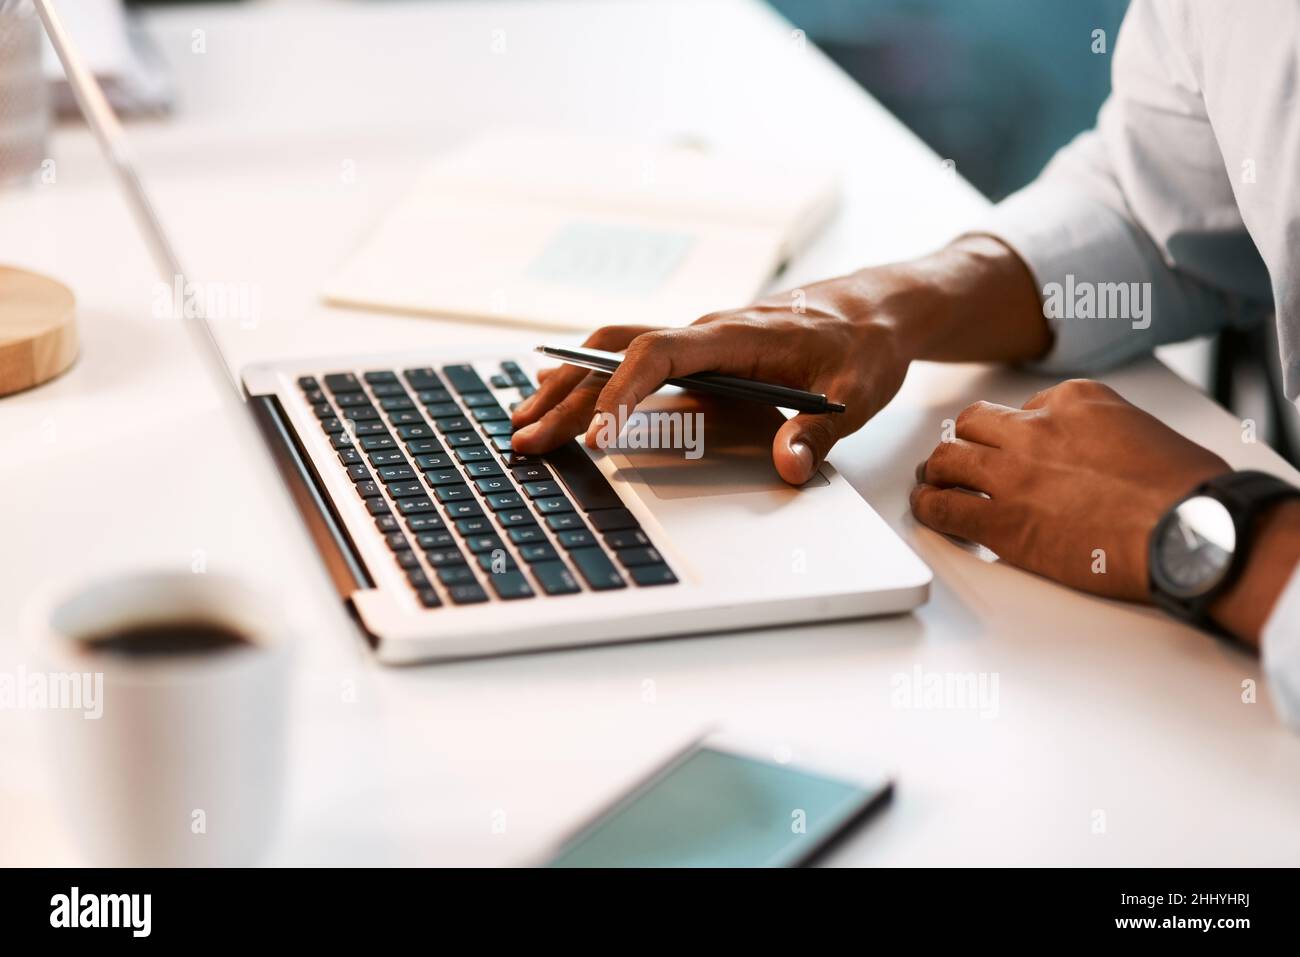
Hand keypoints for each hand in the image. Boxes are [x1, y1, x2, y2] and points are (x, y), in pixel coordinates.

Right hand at [510, 273, 916, 484]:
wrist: (876, 309)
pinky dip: (590, 377)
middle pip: (616, 353)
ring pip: (613, 351)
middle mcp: (705, 332)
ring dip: (568, 385)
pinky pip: (629, 358)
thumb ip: (817, 433)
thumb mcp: (855, 395)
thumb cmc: (863, 346)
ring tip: (524, 421)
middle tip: (528, 441)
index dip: (622, 391)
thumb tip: (787, 467)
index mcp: (736, 335)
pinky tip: (559, 394)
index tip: (598, 435)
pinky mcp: (697, 353)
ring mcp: (696, 341)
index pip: (658, 351)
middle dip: (569, 398)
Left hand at [910, 379, 1229, 600]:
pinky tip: (931, 510)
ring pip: (947, 458)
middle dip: (964, 442)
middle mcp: (1035, 429)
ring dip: (938, 471)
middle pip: (972, 425)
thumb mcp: (1140, 429)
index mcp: (1073, 400)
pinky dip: (930, 508)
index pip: (1019, 407)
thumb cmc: (1185, 491)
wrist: (1191, 529)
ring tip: (936, 483)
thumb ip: (1097, 431)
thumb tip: (1080, 452)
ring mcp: (1014, 474)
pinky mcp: (1003, 522)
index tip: (1010, 449)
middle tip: (958, 461)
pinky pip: (944, 507)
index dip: (1010, 434)